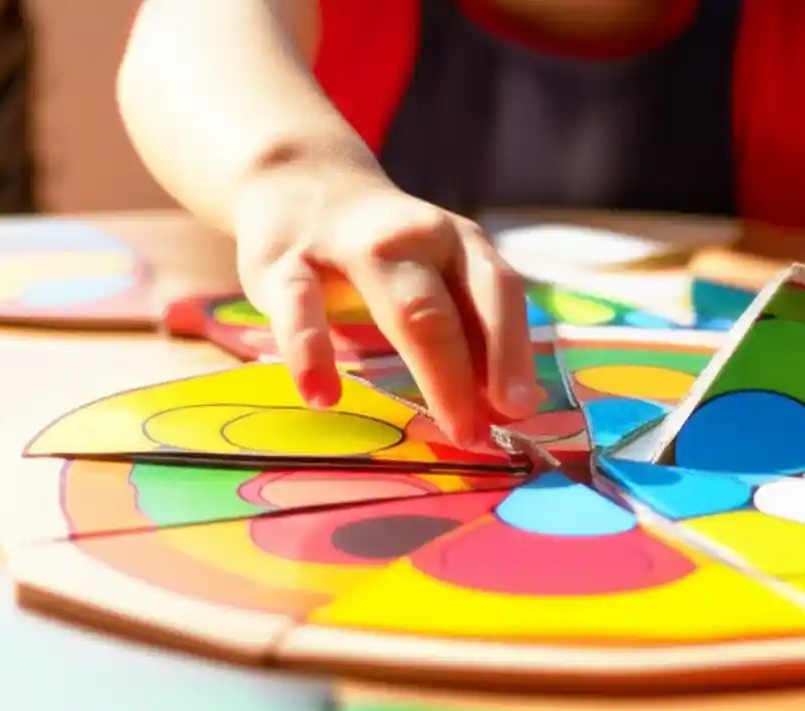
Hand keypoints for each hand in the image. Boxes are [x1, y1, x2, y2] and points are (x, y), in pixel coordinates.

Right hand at [230, 163, 540, 446]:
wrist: (300, 181)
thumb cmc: (387, 252)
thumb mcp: (437, 272)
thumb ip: (469, 330)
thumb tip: (511, 406)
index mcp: (459, 242)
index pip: (498, 290)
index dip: (513, 351)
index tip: (520, 408)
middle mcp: (413, 237)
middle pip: (447, 307)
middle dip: (469, 375)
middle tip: (481, 436)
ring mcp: (348, 246)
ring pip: (399, 305)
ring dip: (432, 371)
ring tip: (449, 428)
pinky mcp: (283, 261)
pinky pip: (300, 310)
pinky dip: (310, 353)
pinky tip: (323, 396)